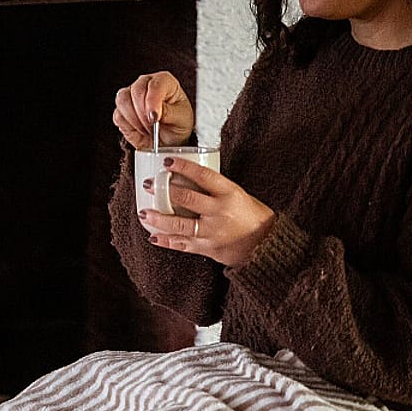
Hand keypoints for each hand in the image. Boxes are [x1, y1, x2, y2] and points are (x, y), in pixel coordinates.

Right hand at [113, 71, 194, 149]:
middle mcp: (145, 84)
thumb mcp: (181, 119)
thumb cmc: (178, 123)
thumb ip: (168, 113)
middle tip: (152, 127)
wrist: (169, 138)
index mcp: (164, 81)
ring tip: (147, 129)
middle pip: (136, 91)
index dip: (153, 101)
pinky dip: (128, 126)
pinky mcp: (121, 110)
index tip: (155, 117)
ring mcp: (131, 95)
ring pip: (123, 101)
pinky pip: (118, 116)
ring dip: (134, 119)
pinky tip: (140, 130)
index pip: (155, 84)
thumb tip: (155, 112)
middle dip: (143, 112)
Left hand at [140, 156, 274, 267]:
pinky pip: (182, 245)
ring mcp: (213, 232)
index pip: (204, 176)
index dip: (184, 167)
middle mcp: (221, 212)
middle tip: (149, 185)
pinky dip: (166, 241)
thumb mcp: (239, 195)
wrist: (266, 245)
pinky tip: (154, 236)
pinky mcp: (208, 248)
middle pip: (187, 199)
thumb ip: (216, 190)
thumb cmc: (252, 217)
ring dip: (159, 219)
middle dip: (164, 191)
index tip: (167, 162)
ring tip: (144, 213)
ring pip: (180, 225)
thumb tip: (187, 177)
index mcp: (231, 194)